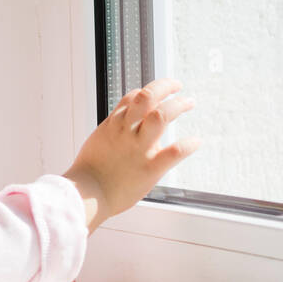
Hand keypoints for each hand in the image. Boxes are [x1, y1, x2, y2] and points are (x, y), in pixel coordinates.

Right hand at [65, 79, 201, 222]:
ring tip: (188, 102)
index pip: (133, 97)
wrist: (86, 195)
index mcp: (113, 125)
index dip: (147, 91)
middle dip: (166, 86)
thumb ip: (113, 131)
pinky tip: (195, 142)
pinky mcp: (150, 168)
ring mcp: (139, 148)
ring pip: (162, 115)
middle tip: (177, 86)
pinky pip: (175, 151)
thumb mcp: (97, 142)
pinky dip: (188, 145)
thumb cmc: (89, 173)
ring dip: (178, 105)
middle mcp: (127, 131)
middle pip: (148, 96)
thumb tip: (119, 127)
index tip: (157, 94)